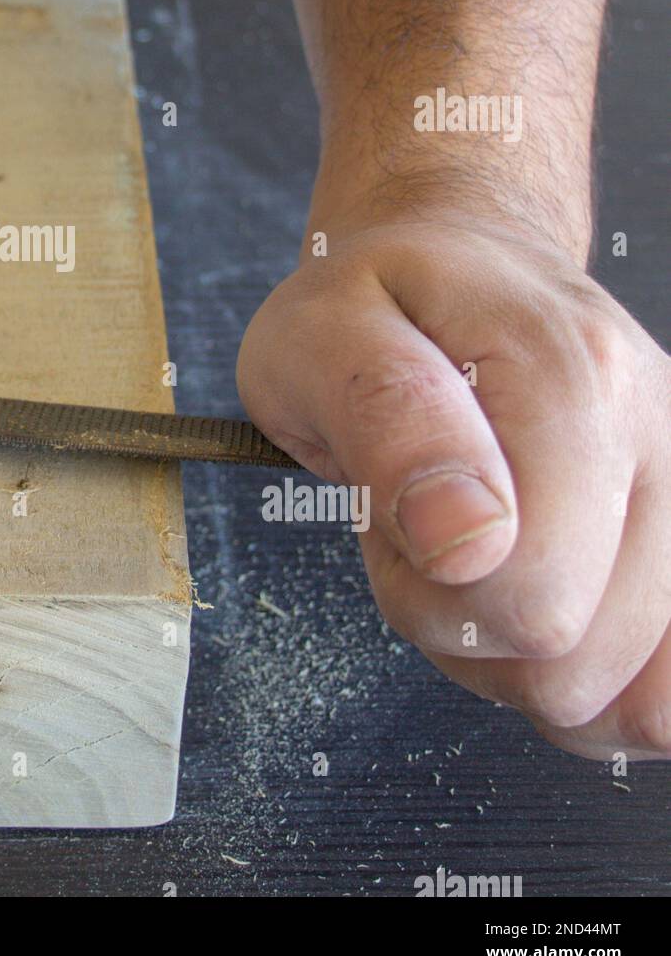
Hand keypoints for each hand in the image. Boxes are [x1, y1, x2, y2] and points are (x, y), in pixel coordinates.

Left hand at [238, 210, 670, 760]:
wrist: (458, 263)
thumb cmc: (375, 307)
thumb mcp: (320, 335)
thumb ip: (385, 419)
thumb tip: (468, 541)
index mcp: (570, 373)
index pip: (527, 589)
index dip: (425, 587)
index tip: (392, 515)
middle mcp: (661, 433)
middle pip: (573, 656)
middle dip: (460, 623)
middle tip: (418, 530)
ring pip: (623, 690)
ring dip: (514, 653)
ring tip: (470, 553)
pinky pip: (664, 692)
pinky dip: (586, 679)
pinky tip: (532, 605)